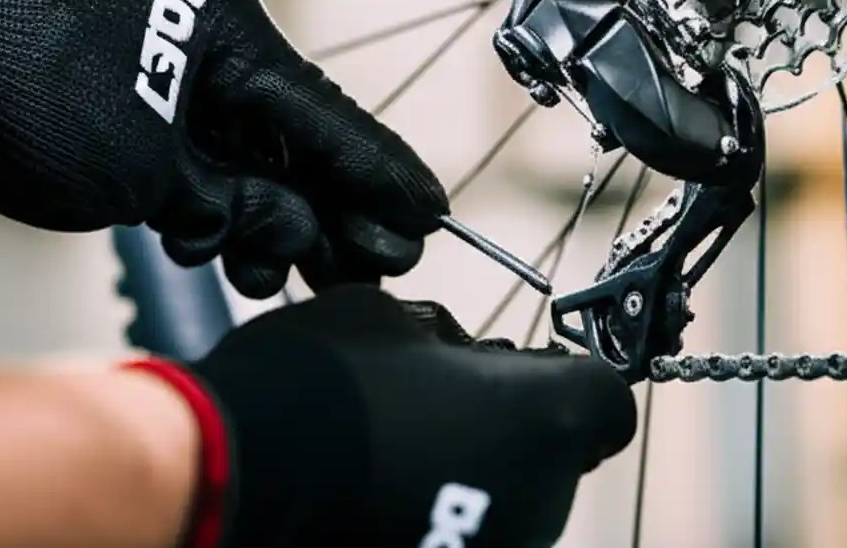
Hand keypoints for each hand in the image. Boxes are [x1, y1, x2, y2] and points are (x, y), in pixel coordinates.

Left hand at [0, 0, 445, 296]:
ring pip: (259, 164)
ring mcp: (186, 81)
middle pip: (302, 147)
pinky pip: (214, 168)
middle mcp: (219, 53)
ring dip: (270, 227)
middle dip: (331, 215)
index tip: (430, 214)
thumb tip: (300, 236)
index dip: (382, 176)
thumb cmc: (24, 91)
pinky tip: (222, 252)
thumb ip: (238, 207)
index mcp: (233, 37)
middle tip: (373, 269)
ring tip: (275, 277)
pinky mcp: (154, 112)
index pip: (331, 120)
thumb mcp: (147, 170)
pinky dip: (221, 215)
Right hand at [184, 285, 636, 546]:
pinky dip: (442, 512)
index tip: (521, 368)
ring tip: (400, 452)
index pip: (607, 399)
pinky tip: (382, 493)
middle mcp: (542, 495)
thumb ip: (443, 337)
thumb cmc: (322, 383)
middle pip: (559, 455)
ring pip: (514, 500)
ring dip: (479, 472)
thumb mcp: (388, 321)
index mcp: (546, 418)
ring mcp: (500, 547)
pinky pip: (469, 533)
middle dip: (515, 426)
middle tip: (447, 404)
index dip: (568, 379)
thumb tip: (447, 349)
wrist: (239, 473)